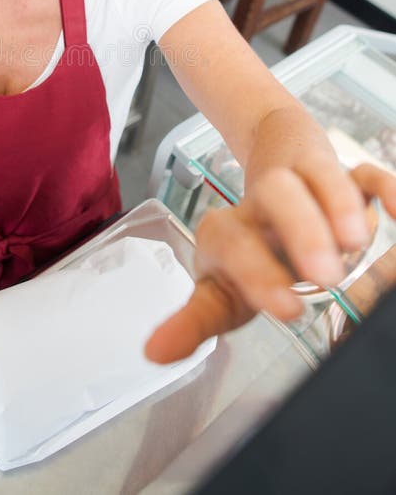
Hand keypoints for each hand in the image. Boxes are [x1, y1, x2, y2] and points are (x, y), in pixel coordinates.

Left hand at [146, 162, 395, 363]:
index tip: (288, 308)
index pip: (234, 244)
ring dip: (337, 202)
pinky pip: (363, 172)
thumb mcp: (221, 288)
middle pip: (275, 195)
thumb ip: (194, 321)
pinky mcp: (342, 174)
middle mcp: (265, 203)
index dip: (257, 273)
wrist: (271, 173)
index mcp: (231, 232)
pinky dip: (383, 188)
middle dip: (299, 229)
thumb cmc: (249, 249)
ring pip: (316, 175)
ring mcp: (305, 182)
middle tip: (325, 275)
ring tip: (356, 242)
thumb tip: (153, 352)